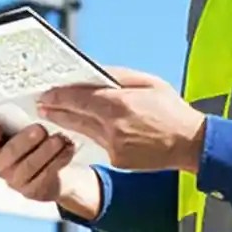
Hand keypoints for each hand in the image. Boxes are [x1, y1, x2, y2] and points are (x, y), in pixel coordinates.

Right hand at [0, 95, 101, 218]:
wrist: (55, 174)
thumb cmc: (38, 143)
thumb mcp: (26, 126)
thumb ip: (18, 112)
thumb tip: (22, 84)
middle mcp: (0, 163)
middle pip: (9, 153)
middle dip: (24, 141)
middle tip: (39, 129)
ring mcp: (15, 180)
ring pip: (30, 166)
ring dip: (46, 151)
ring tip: (60, 139)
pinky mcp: (32, 191)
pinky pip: (46, 176)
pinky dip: (59, 161)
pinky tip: (69, 149)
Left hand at [36, 66, 206, 171]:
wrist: (190, 143)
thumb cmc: (172, 109)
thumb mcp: (149, 82)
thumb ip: (119, 76)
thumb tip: (95, 72)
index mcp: (120, 104)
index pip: (78, 98)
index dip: (58, 95)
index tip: (45, 93)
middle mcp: (112, 127)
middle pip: (74, 116)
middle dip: (55, 110)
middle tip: (40, 104)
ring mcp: (114, 146)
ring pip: (83, 131)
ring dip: (66, 122)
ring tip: (53, 114)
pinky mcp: (117, 159)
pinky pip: (98, 142)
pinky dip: (89, 133)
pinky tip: (80, 127)